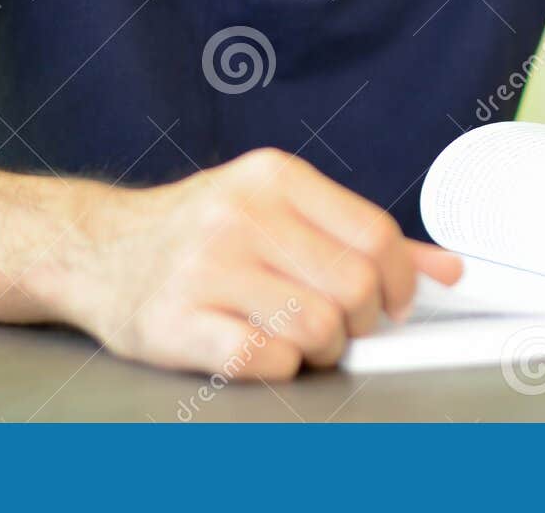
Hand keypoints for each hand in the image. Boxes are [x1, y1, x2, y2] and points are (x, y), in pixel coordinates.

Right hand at [43, 148, 461, 379]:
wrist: (97, 251)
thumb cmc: (198, 232)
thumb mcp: (278, 209)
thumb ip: (360, 236)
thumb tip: (447, 270)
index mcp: (273, 177)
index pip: (375, 233)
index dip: (399, 282)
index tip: (392, 303)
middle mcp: (239, 214)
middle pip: (352, 287)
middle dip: (359, 322)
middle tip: (338, 325)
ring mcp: (204, 268)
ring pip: (316, 329)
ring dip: (320, 349)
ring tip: (296, 337)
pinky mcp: (176, 322)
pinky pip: (265, 361)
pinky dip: (277, 367)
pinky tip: (256, 347)